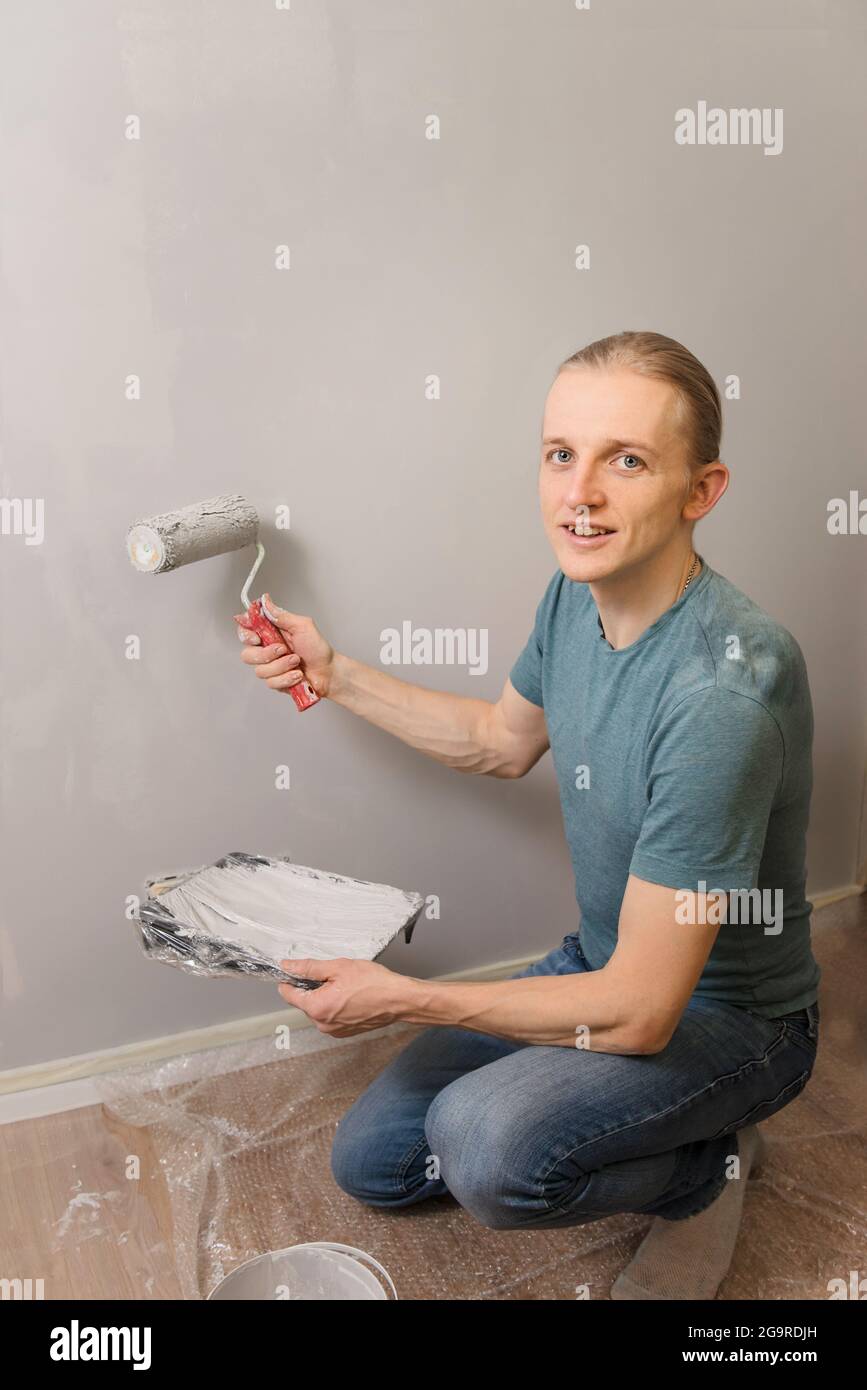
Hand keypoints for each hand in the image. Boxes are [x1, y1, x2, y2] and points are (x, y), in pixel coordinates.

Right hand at [236, 594, 335, 696]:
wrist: (329, 672)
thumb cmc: (318, 648)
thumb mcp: (302, 626)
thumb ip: (281, 615)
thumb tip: (265, 600)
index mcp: (271, 633)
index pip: (246, 630)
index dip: (245, 634)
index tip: (256, 637)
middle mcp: (268, 649)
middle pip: (247, 654)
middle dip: (266, 654)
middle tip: (283, 649)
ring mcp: (271, 666)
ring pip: (260, 670)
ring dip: (281, 666)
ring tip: (296, 661)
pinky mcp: (276, 681)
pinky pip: (271, 683)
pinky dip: (287, 678)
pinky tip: (297, 674)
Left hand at [276, 957, 416, 1036]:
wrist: (398, 999)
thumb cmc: (373, 983)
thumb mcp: (338, 967)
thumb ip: (309, 967)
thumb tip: (288, 966)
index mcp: (317, 1008)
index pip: (288, 994)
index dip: (290, 979)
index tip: (296, 971)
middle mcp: (322, 1024)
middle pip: (304, 1002)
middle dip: (312, 987)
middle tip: (332, 975)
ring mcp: (333, 1030)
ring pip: (318, 1009)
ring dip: (324, 997)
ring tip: (345, 986)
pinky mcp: (344, 1032)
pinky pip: (330, 1017)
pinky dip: (335, 1006)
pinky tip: (350, 996)